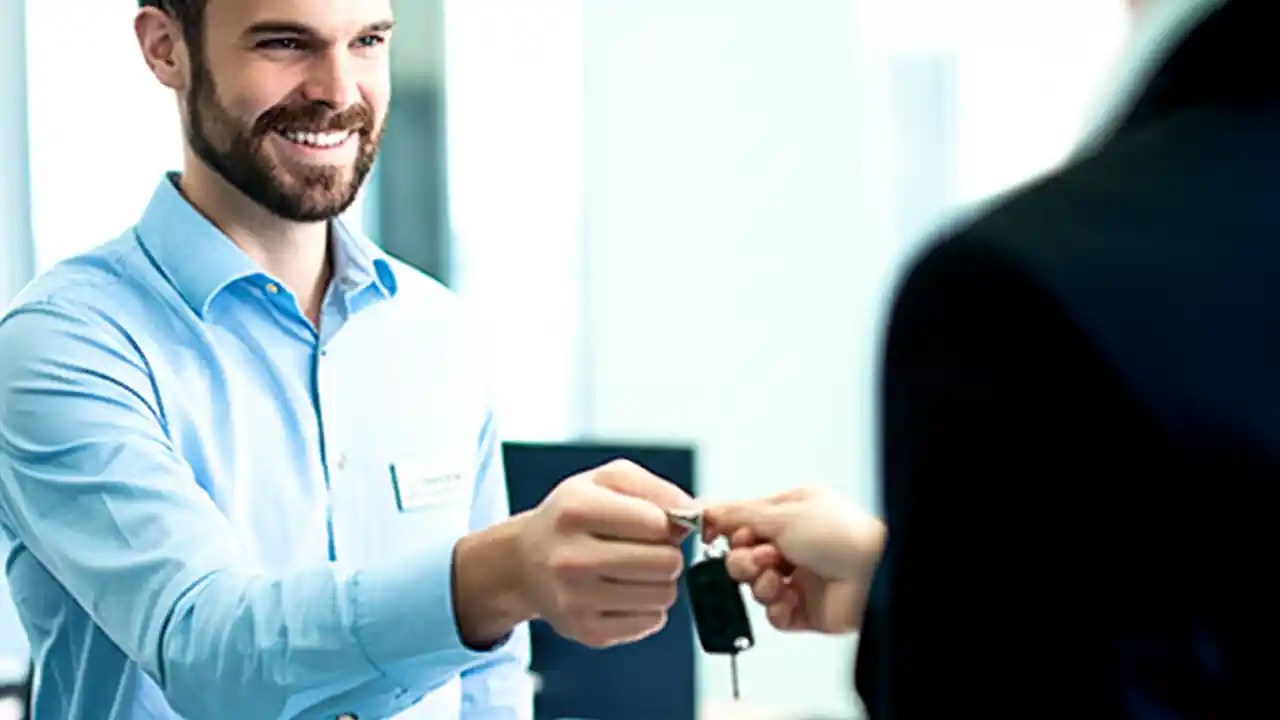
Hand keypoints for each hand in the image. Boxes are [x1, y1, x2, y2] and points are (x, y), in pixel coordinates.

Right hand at [515, 459, 694, 647]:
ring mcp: (576, 599)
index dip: (665, 522)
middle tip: (646, 549)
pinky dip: (648, 606)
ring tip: (636, 569)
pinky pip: (652, 621)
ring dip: (660, 580)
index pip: (656, 522)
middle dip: (667, 553)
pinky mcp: (587, 631)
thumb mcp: (605, 480)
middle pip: (666, 562)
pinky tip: (625, 592)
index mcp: (575, 510)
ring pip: (664, 594)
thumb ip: (655, 488)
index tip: (652, 522)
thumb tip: (693, 513)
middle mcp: (571, 557)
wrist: (524, 562)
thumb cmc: (572, 516)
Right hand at [702, 486, 884, 634]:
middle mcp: (796, 543)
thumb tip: (706, 510)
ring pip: (756, 586)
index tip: (707, 535)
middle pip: (744, 555)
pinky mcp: (806, 609)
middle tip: (760, 559)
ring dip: (760, 584)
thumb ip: (738, 514)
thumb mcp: (782, 514)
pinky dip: (776, 608)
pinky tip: (789, 598)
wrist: (874, 576)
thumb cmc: (842, 535)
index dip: (724, 529)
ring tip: (778, 580)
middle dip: (744, 560)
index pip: (744, 520)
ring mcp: (801, 576)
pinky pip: (774, 614)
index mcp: (792, 512)